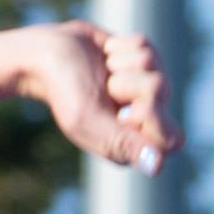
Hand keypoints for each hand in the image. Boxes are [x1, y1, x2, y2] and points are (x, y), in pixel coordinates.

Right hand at [25, 20, 180, 175]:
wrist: (43, 55)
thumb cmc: (61, 91)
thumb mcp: (87, 120)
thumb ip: (123, 143)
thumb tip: (156, 166)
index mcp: (127, 142)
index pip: (170, 140)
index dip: (153, 121)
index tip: (124, 111)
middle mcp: (140, 117)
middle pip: (162, 95)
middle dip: (131, 85)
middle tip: (105, 88)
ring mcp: (142, 87)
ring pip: (156, 67)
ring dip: (123, 64)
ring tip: (101, 72)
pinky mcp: (140, 60)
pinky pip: (146, 46)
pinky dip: (121, 47)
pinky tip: (104, 56)